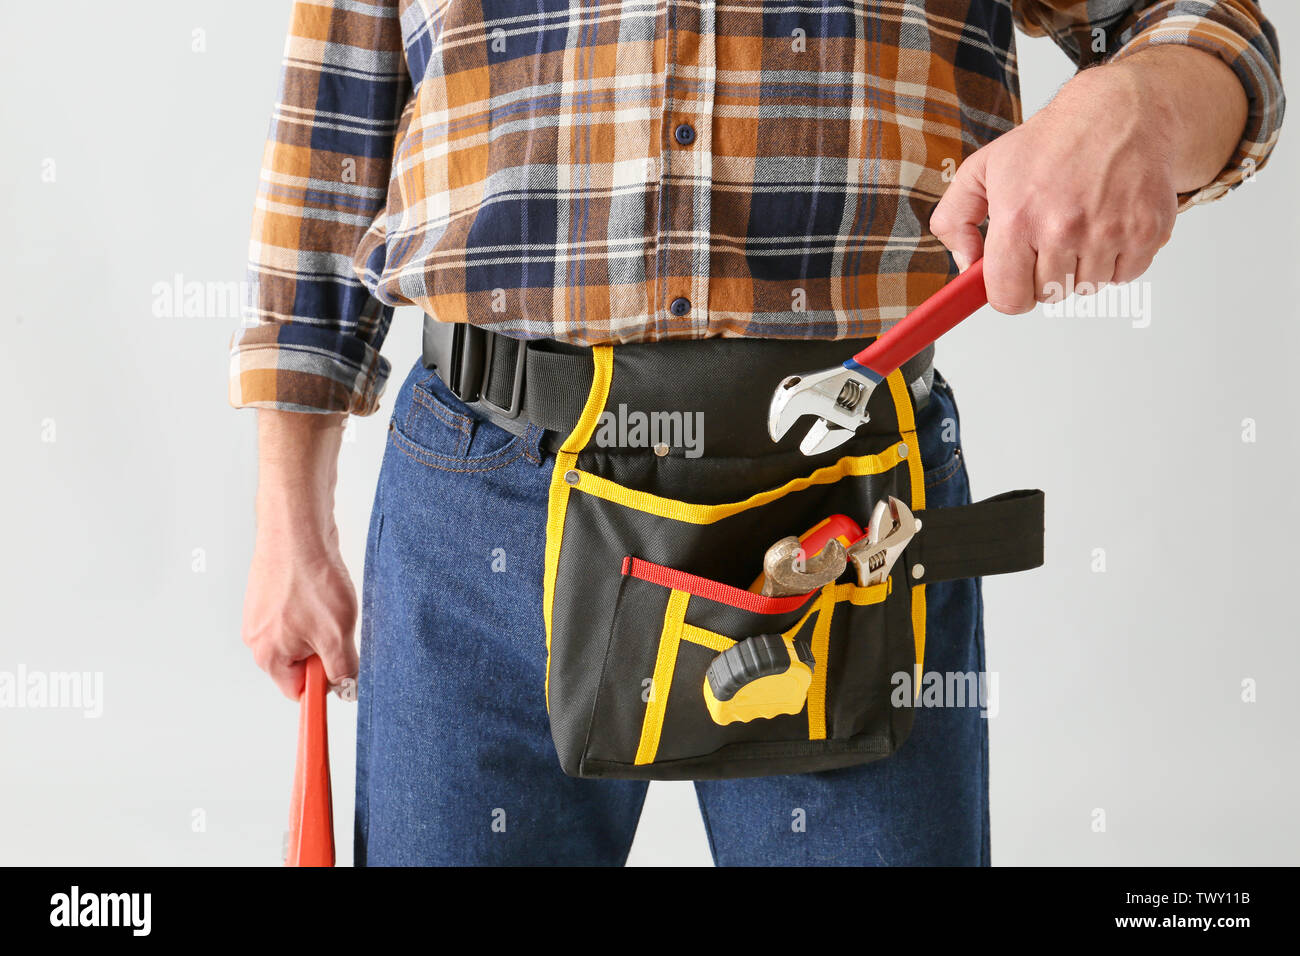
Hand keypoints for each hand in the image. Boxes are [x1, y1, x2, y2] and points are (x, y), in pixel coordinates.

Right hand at [242, 517, 357, 700]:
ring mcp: (262, 613)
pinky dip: (315, 605)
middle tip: (337, 627)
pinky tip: (322, 588)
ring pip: (302, 634)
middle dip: (324, 649)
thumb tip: (346, 687)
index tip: (342, 670)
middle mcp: (258, 637)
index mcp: (267, 655)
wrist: (297, 530)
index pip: (297, 690)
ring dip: (322, 626)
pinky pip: (299, 612)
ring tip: (329, 603)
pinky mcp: (270, 593)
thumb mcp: (336, 635)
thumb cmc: (309, 579)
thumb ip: (341, 669)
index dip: (324, 683)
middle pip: (299, 662)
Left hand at [931, 46, 1246, 313]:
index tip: (1013, 279)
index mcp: (1017, 218)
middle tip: (1049, 239)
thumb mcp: (981, 170)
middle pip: (1049, 296)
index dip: (1009, 293)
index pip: (1009, 299)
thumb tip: (965, 266)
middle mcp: (1063, 228)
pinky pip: (1124, 275)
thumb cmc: (1051, 142)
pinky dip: (1116, 259)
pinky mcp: (1146, 231)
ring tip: (1080, 225)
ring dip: (1082, 267)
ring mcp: (1108, 232)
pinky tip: (1108, 225)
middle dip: (1045, 275)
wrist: (1121, 111)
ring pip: (1087, 288)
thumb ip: (955, 220)